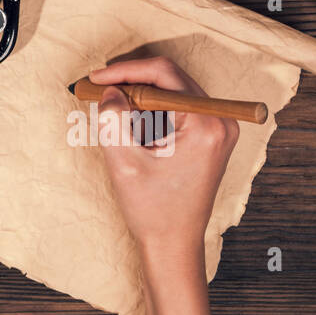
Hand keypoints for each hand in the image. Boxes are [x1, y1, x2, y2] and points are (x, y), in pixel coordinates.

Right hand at [89, 56, 239, 314]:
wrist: (174, 243)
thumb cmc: (153, 209)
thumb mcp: (124, 162)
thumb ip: (113, 119)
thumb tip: (109, 89)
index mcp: (205, 124)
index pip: (163, 74)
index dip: (124, 71)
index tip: (95, 79)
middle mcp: (220, 120)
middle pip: (169, 77)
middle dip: (129, 80)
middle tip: (98, 89)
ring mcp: (219, 126)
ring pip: (171, 88)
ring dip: (138, 93)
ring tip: (110, 107)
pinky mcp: (211, 134)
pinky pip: (177, 104)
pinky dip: (150, 106)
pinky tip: (129, 121)